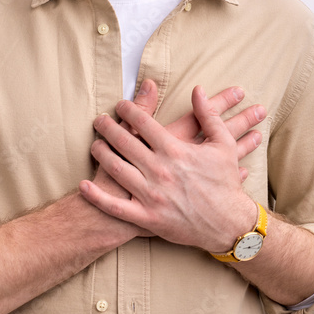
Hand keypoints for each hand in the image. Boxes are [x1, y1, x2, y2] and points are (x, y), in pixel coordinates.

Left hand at [79, 85, 260, 251]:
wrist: (228, 223)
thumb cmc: (226, 182)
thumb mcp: (223, 144)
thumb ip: (209, 114)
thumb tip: (198, 90)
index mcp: (176, 151)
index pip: (144, 124)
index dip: (128, 111)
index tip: (120, 105)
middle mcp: (160, 171)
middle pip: (124, 143)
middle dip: (108, 128)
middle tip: (98, 120)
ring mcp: (151, 196)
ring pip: (116, 170)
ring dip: (101, 154)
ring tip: (94, 144)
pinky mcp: (147, 218)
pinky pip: (116, 207)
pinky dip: (97, 197)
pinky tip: (84, 185)